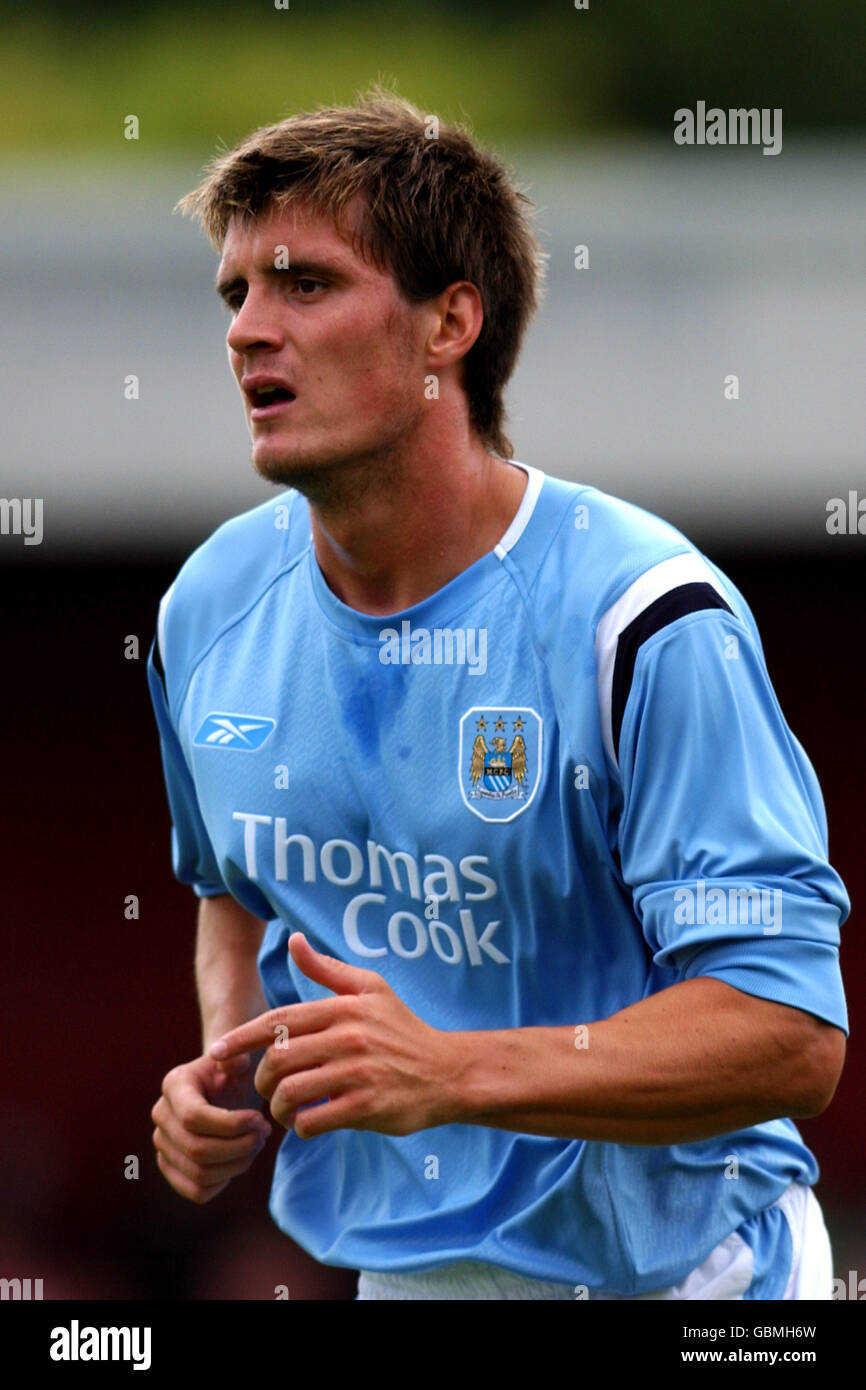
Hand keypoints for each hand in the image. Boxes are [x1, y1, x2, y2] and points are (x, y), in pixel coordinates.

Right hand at [151, 1051, 271, 1202]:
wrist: (224, 1088)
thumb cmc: (234, 1074)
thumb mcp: (239, 1060)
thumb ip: (235, 1058)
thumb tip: (220, 1054)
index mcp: (174, 1085)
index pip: (194, 1117)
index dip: (231, 1125)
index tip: (260, 1119)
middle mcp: (161, 1115)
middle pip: (197, 1150)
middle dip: (240, 1147)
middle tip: (264, 1133)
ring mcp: (162, 1144)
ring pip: (200, 1174)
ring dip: (237, 1164)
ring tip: (257, 1144)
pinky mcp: (171, 1168)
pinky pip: (197, 1191)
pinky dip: (225, 1181)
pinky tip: (240, 1160)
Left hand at [209, 933, 460, 1139]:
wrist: (448, 1072)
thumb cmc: (404, 1030)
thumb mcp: (371, 989)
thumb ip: (328, 969)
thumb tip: (295, 940)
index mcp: (342, 1008)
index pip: (277, 1021)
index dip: (241, 1038)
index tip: (216, 1052)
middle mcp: (347, 1037)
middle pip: (277, 1060)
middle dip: (262, 1080)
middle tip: (268, 1089)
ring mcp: (357, 1073)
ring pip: (290, 1093)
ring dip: (278, 1108)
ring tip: (284, 1111)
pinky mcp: (366, 1107)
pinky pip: (314, 1121)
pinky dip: (301, 1127)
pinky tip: (306, 1124)